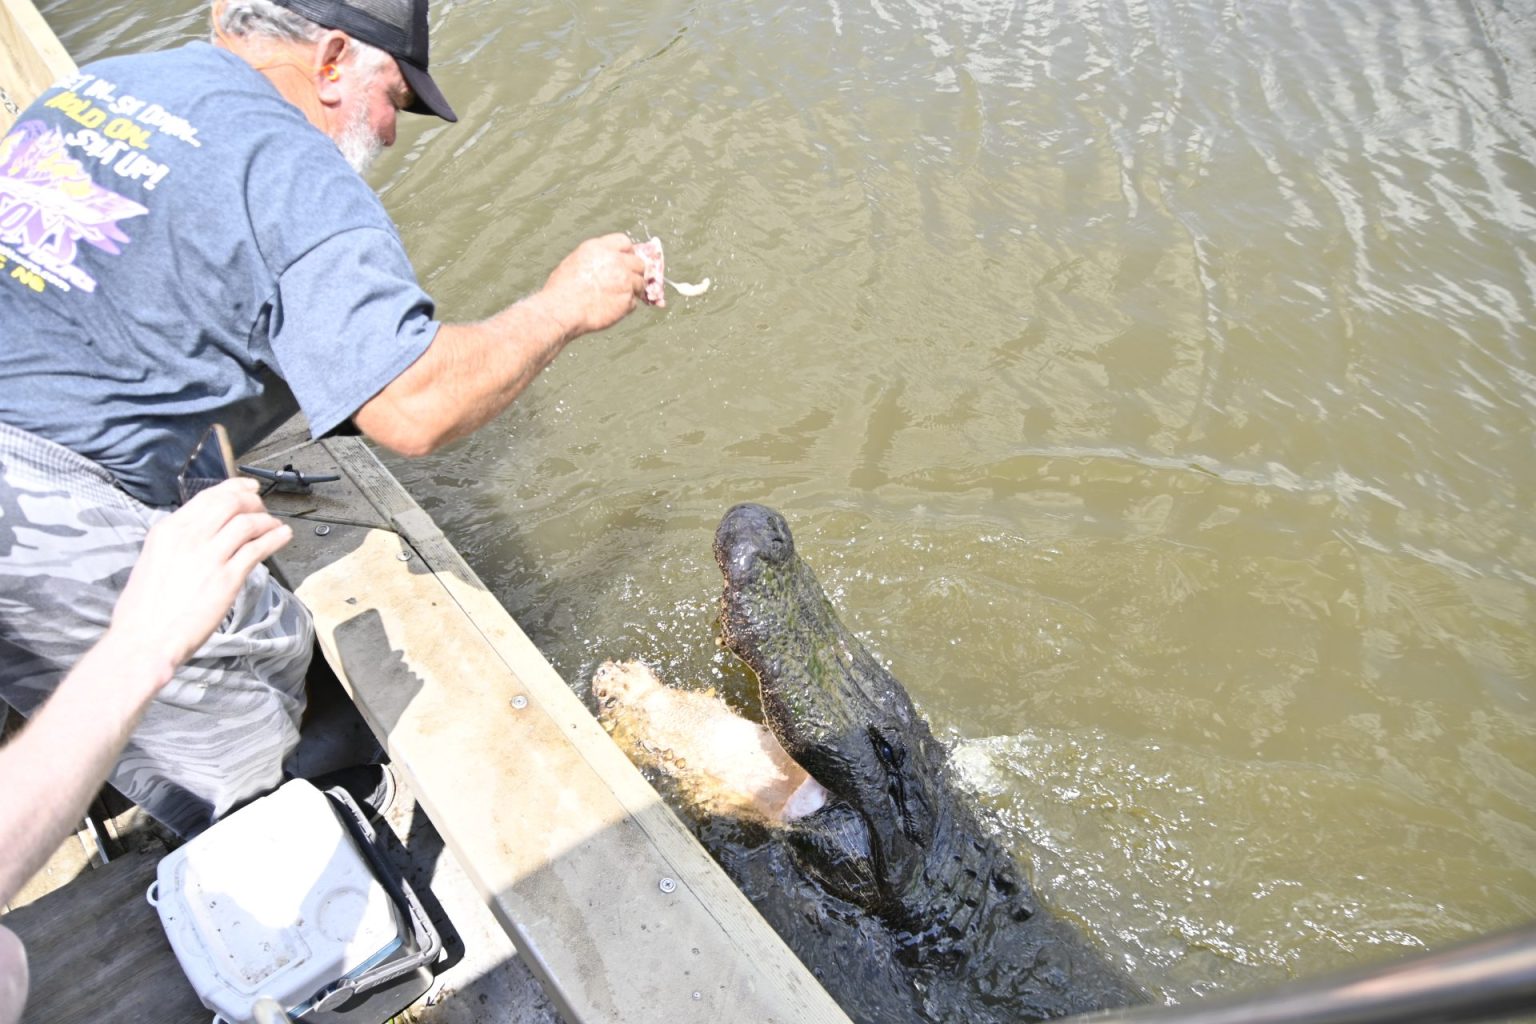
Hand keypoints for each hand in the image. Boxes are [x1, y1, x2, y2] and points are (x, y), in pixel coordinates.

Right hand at [110, 477, 293, 674]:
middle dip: (253, 502)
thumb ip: (177, 545)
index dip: (233, 488)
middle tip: (263, 508)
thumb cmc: (144, 610)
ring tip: (275, 526)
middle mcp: (188, 536)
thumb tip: (200, 537)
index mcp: (167, 531)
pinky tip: (283, 537)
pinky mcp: (227, 577)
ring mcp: (210, 555)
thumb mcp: (153, 562)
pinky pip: (258, 549)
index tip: (248, 488)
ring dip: (267, 521)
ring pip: (248, 522)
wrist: (144, 640)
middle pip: (231, 503)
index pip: (207, 497)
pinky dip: (275, 538)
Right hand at [535, 233, 645, 337]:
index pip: (624, 242)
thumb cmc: (562, 289)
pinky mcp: (627, 299)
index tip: (625, 261)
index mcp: (599, 247)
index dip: (626, 253)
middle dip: (634, 272)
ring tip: (616, 298)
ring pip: (640, 283)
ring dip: (632, 290)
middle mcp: (615, 260)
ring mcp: (624, 279)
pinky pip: (634, 302)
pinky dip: (626, 306)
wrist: (562, 309)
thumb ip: (595, 259)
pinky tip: (612, 309)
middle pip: (638, 262)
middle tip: (626, 282)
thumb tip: (605, 263)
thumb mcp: (575, 261)